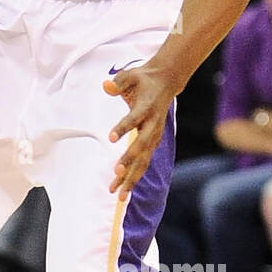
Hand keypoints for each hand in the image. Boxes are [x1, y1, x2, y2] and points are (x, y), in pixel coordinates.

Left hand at [104, 62, 178, 198]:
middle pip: (142, 146)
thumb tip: (106, 86)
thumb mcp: (129, 75)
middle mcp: (153, 125)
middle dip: (130, 160)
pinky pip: (143, 163)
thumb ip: (118, 82)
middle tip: (116, 173)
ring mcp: (154, 136)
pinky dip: (133, 177)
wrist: (166, 82)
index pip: (134, 118)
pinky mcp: (152, 143)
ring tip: (118, 195)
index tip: (111, 137)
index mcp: (146, 107)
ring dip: (131, 178)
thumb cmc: (143, 79)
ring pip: (144, 161)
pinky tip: (122, 191)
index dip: (123, 127)